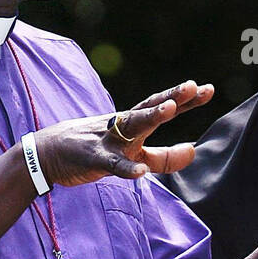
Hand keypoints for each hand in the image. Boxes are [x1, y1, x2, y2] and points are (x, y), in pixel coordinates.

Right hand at [35, 80, 214, 185]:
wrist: (48, 154)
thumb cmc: (96, 150)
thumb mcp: (133, 154)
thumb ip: (164, 157)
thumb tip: (193, 151)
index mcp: (133, 122)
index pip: (162, 106)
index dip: (185, 100)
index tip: (209, 89)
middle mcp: (123, 126)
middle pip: (150, 108)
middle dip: (172, 97)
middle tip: (194, 86)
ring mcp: (108, 140)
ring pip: (132, 127)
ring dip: (151, 117)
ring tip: (170, 109)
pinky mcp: (94, 159)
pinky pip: (112, 164)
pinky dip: (126, 168)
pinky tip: (140, 172)